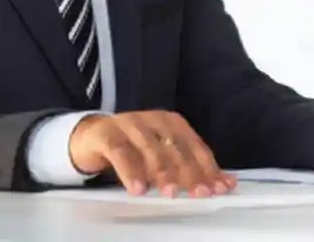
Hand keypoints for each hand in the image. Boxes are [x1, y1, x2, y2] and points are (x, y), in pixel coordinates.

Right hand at [68, 111, 236, 197]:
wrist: (91, 136)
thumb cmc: (132, 149)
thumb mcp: (161, 157)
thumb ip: (188, 169)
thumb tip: (222, 185)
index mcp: (171, 123)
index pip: (194, 145)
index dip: (207, 167)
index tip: (217, 187)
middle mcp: (153, 120)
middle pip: (175, 146)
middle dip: (190, 172)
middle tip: (198, 192)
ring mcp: (129, 124)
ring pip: (150, 148)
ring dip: (162, 172)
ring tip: (170, 193)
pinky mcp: (107, 134)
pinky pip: (120, 153)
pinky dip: (130, 171)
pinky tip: (138, 189)